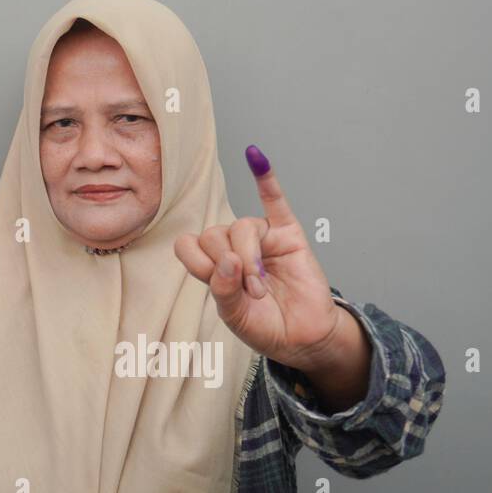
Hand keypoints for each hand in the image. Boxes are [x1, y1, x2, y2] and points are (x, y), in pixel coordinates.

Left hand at [173, 145, 344, 372]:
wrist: (304, 337)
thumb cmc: (265, 326)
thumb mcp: (234, 316)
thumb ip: (223, 290)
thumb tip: (227, 261)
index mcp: (212, 264)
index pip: (188, 245)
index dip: (198, 261)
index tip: (218, 283)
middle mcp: (232, 247)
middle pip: (214, 234)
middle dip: (230, 266)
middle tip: (252, 293)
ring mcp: (261, 239)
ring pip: (242, 227)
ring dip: (250, 257)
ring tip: (261, 285)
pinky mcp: (288, 234)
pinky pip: (275, 200)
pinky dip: (265, 177)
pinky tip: (255, 155)